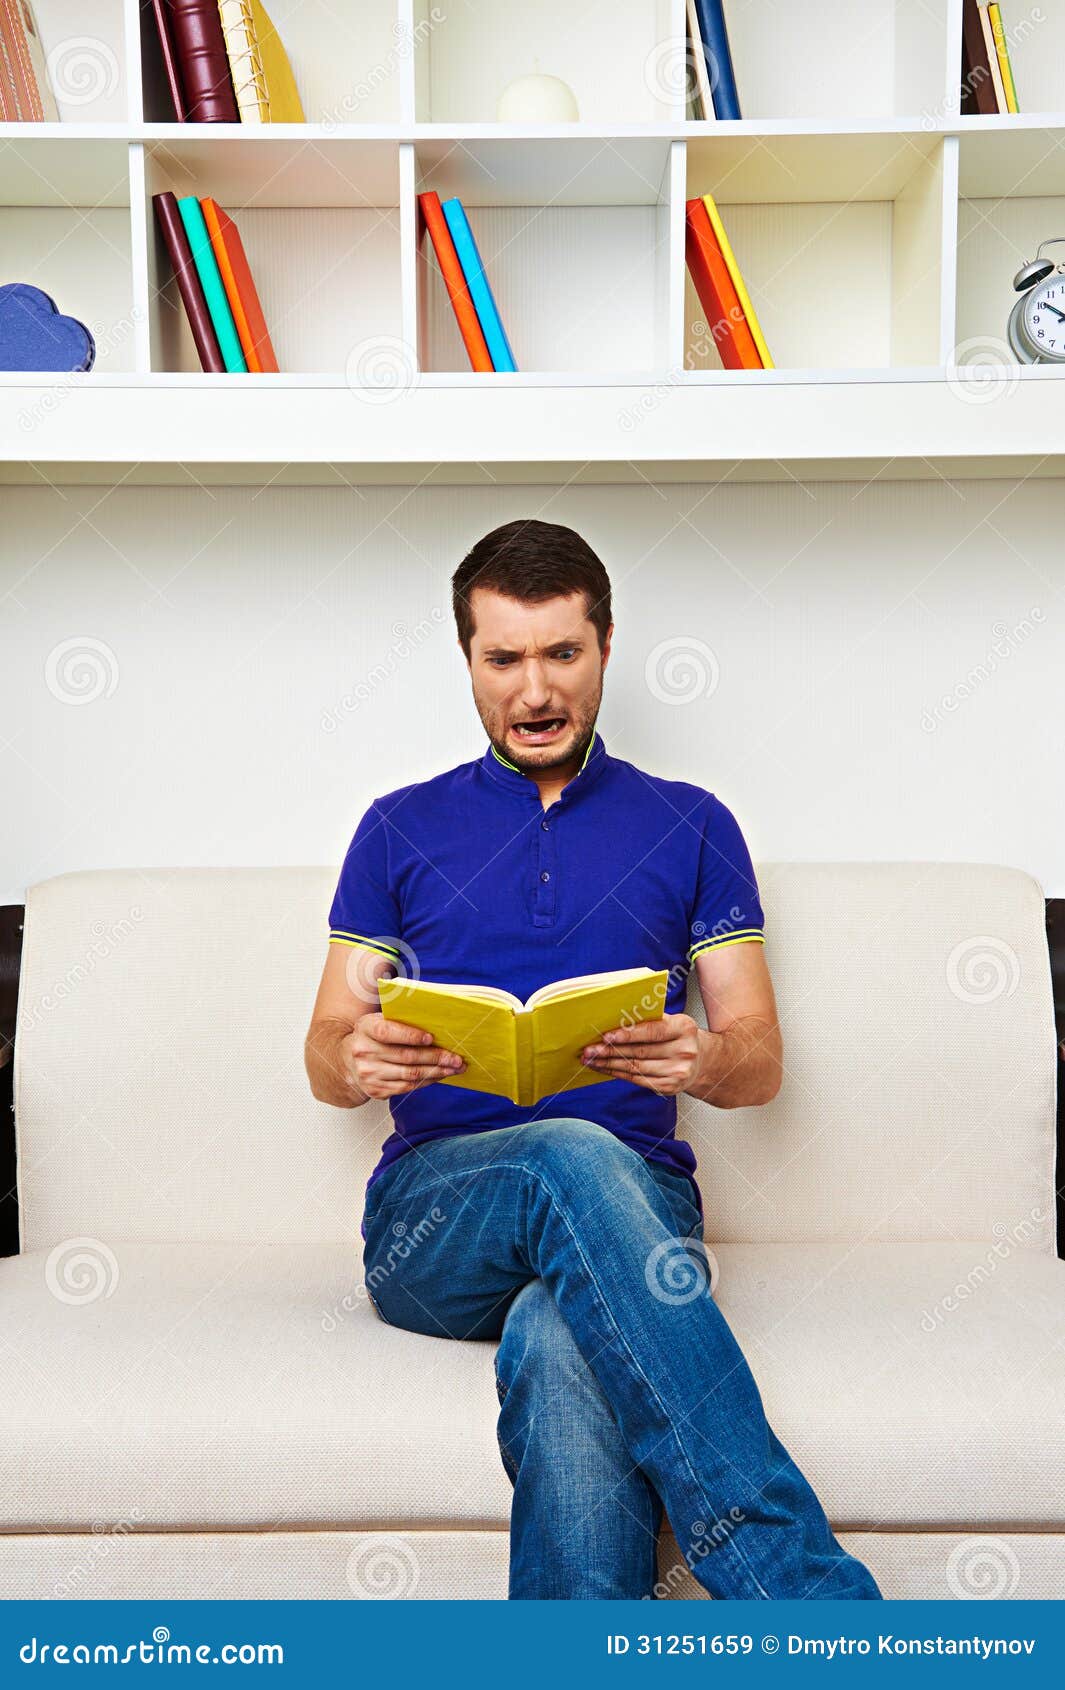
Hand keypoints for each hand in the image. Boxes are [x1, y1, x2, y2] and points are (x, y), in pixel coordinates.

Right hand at [343, 1014, 465, 1098]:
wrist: (345, 1060)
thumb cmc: (371, 1036)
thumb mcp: (378, 1020)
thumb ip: (399, 1019)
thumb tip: (435, 1023)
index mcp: (365, 1028)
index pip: (388, 1032)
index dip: (410, 1035)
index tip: (431, 1037)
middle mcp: (364, 1052)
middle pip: (405, 1056)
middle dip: (435, 1058)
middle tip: (456, 1058)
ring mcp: (368, 1074)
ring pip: (409, 1075)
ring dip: (436, 1072)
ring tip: (454, 1068)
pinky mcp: (375, 1090)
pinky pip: (406, 1087)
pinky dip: (426, 1082)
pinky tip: (439, 1076)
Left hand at [581, 1013, 702, 1096]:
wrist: (701, 1060)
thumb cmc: (678, 1036)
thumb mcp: (670, 1021)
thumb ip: (648, 1020)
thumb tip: (612, 1021)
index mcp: (684, 1028)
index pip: (652, 1031)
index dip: (627, 1034)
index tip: (606, 1036)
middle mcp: (684, 1051)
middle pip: (640, 1052)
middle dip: (611, 1051)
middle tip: (589, 1049)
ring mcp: (678, 1072)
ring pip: (636, 1068)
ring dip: (609, 1064)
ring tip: (591, 1060)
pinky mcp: (670, 1087)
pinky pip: (638, 1080)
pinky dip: (618, 1074)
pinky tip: (605, 1068)